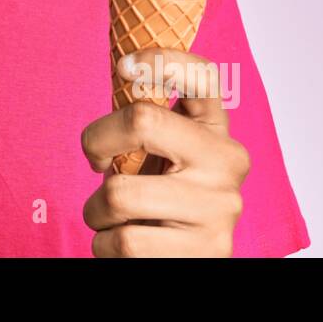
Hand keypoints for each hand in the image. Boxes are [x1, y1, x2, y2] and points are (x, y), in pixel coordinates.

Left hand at [80, 48, 249, 256]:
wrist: (183, 261)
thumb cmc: (160, 201)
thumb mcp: (161, 155)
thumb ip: (148, 121)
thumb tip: (125, 70)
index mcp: (215, 130)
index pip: (202, 75)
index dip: (161, 59)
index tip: (124, 67)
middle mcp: (227, 162)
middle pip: (142, 119)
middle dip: (96, 140)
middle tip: (95, 161)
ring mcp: (219, 208)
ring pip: (119, 193)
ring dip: (96, 210)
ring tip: (112, 217)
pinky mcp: (204, 252)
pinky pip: (123, 241)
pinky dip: (105, 246)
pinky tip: (124, 244)